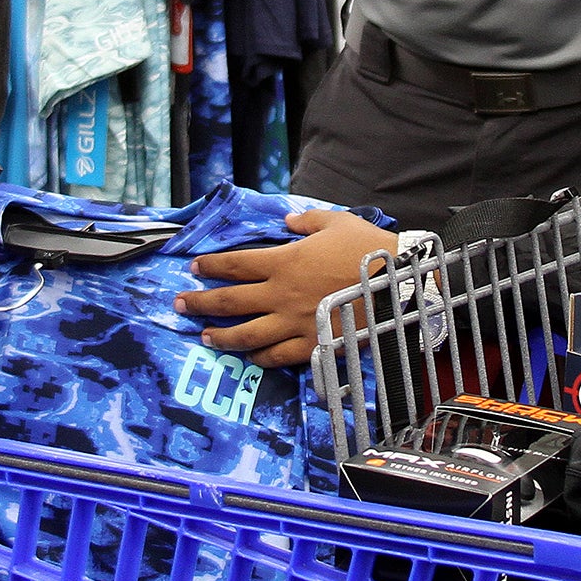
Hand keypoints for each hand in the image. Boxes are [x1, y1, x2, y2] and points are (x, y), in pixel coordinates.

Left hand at [175, 210, 401, 369]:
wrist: (400, 285)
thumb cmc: (369, 250)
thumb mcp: (336, 222)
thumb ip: (307, 222)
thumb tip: (287, 221)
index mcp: (284, 262)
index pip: (235, 265)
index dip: (211, 266)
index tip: (195, 268)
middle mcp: (281, 296)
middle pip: (229, 302)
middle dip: (200, 303)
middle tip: (180, 304)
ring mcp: (295, 324)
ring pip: (247, 335)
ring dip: (221, 337)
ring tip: (205, 337)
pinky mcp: (313, 346)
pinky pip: (278, 357)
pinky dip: (261, 359)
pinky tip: (251, 358)